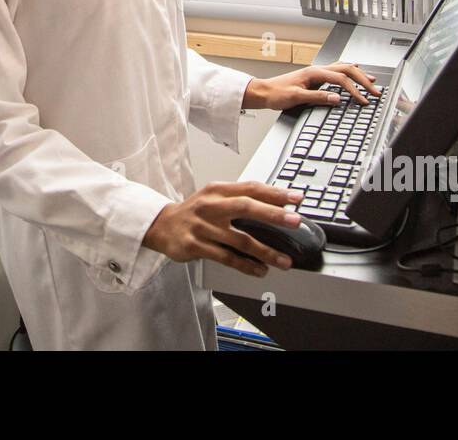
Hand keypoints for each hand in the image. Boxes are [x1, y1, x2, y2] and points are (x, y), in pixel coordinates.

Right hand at [142, 181, 305, 276]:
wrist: (161, 225)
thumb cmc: (194, 212)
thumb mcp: (213, 197)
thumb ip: (239, 199)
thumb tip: (275, 206)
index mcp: (217, 190)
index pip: (251, 188)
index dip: (275, 193)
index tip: (296, 198)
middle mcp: (210, 206)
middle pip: (246, 208)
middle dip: (274, 215)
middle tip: (295, 222)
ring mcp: (202, 227)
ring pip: (240, 239)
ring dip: (266, 251)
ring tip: (284, 261)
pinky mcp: (195, 246)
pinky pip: (226, 258)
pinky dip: (246, 266)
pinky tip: (260, 270)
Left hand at [241, 62, 380, 110]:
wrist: (263, 92)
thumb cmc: (277, 94)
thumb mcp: (297, 98)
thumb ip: (318, 97)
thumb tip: (337, 99)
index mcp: (315, 73)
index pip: (342, 80)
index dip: (355, 90)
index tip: (364, 100)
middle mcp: (317, 70)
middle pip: (347, 70)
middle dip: (363, 80)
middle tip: (375, 91)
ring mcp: (316, 72)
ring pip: (343, 68)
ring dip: (358, 75)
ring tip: (371, 81)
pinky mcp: (315, 77)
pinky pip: (337, 71)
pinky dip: (348, 72)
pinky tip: (353, 73)